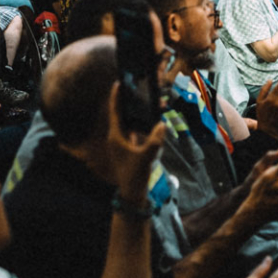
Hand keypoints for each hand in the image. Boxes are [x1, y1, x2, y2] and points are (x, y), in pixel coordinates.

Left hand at [106, 82, 168, 203]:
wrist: (132, 193)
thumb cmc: (135, 176)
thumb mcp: (146, 158)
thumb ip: (154, 141)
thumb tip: (161, 124)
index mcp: (116, 137)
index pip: (115, 112)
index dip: (116, 98)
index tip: (118, 83)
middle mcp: (117, 137)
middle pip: (122, 114)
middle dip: (129, 101)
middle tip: (135, 88)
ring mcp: (122, 143)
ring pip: (129, 122)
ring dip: (137, 112)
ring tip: (147, 101)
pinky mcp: (128, 148)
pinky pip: (134, 130)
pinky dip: (141, 122)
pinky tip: (150, 119)